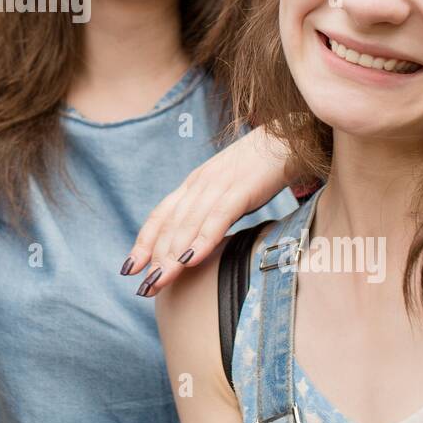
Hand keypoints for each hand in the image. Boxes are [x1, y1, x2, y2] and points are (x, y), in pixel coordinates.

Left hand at [124, 126, 291, 297]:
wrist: (292, 135)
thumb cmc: (262, 166)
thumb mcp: (230, 187)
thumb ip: (213, 209)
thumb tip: (201, 240)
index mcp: (196, 183)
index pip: (162, 214)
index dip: (144, 241)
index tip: (130, 268)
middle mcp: (200, 183)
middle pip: (170, 224)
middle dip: (154, 258)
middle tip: (144, 287)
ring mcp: (220, 184)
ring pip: (188, 223)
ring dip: (171, 255)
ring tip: (159, 281)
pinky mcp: (242, 187)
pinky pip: (218, 216)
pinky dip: (203, 239)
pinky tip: (192, 260)